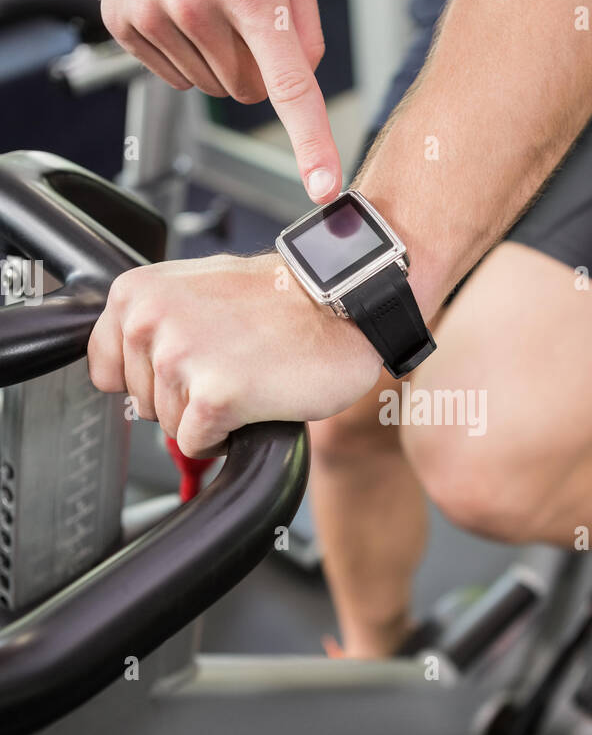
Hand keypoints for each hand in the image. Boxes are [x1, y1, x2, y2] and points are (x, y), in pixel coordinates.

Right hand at [87, 0, 340, 202]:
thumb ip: (306, 24)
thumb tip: (305, 78)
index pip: (288, 84)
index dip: (311, 142)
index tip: (323, 183)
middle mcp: (195, 5)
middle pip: (249, 92)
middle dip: (260, 68)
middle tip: (251, 16)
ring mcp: (153, 16)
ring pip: (212, 87)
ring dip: (222, 58)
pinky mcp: (125, 23)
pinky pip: (176, 74)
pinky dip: (188, 52)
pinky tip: (183, 6)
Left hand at [87, 255, 381, 455]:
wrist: (343, 305)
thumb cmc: (282, 301)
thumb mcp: (196, 290)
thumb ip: (154, 323)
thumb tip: (128, 378)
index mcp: (138, 292)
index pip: (105, 368)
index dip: (148, 378)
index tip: (187, 366)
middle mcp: (150, 320)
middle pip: (139, 401)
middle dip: (181, 396)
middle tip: (228, 363)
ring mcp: (181, 358)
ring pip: (168, 425)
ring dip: (206, 414)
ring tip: (245, 376)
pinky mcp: (215, 397)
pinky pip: (196, 445)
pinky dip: (224, 437)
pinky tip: (251, 402)